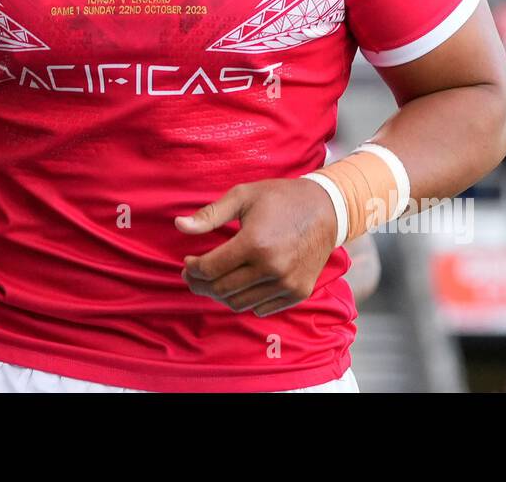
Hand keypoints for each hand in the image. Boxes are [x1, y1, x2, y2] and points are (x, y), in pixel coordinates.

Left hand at [176, 178, 337, 316]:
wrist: (326, 209)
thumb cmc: (280, 198)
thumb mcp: (242, 196)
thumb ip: (209, 215)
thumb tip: (179, 225)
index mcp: (254, 243)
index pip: (210, 269)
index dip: (192, 268)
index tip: (188, 262)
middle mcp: (271, 268)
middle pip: (221, 290)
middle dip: (200, 284)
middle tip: (193, 275)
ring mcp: (287, 284)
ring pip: (239, 303)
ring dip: (220, 295)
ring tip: (214, 280)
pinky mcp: (298, 293)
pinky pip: (261, 308)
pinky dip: (245, 301)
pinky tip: (240, 285)